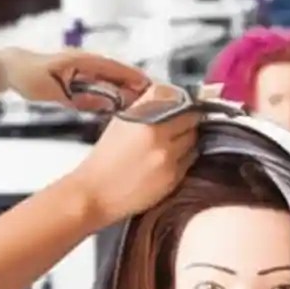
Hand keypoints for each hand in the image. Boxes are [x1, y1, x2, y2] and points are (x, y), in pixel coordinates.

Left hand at [0, 47, 149, 110]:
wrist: (11, 68)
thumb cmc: (27, 75)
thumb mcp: (49, 91)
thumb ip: (75, 98)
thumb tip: (101, 104)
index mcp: (82, 61)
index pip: (115, 68)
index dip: (134, 77)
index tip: (151, 86)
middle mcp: (87, 63)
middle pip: (119, 74)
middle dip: (138, 85)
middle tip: (158, 100)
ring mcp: (84, 70)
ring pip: (112, 80)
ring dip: (128, 90)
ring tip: (146, 104)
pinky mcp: (80, 78)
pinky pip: (102, 85)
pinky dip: (115, 93)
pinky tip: (123, 105)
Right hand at [69, 86, 199, 224]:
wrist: (96, 192)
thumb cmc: (105, 158)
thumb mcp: (120, 122)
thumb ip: (145, 107)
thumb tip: (168, 96)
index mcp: (142, 116)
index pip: (175, 96)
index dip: (179, 101)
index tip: (180, 104)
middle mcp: (157, 133)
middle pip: (190, 118)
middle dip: (187, 120)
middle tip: (179, 125)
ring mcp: (168, 156)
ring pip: (193, 139)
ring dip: (187, 139)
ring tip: (173, 143)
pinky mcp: (173, 176)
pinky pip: (190, 159)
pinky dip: (184, 157)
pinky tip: (169, 160)